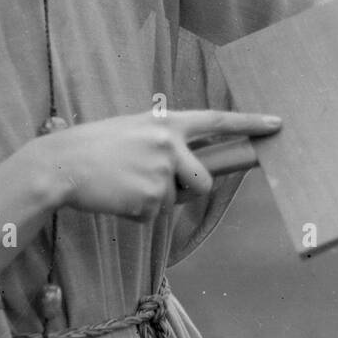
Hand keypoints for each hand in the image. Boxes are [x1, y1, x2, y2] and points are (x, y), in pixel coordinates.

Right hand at [29, 109, 281, 221]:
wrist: (60, 165)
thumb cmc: (93, 148)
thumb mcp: (133, 130)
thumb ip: (164, 142)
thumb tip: (186, 170)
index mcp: (166, 122)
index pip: (217, 121)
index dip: (249, 123)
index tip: (277, 124)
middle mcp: (170, 144)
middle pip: (203, 181)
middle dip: (186, 190)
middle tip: (152, 184)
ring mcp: (161, 172)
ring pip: (175, 202)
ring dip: (153, 202)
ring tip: (123, 185)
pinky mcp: (150, 199)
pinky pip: (153, 216)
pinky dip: (135, 213)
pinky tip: (115, 197)